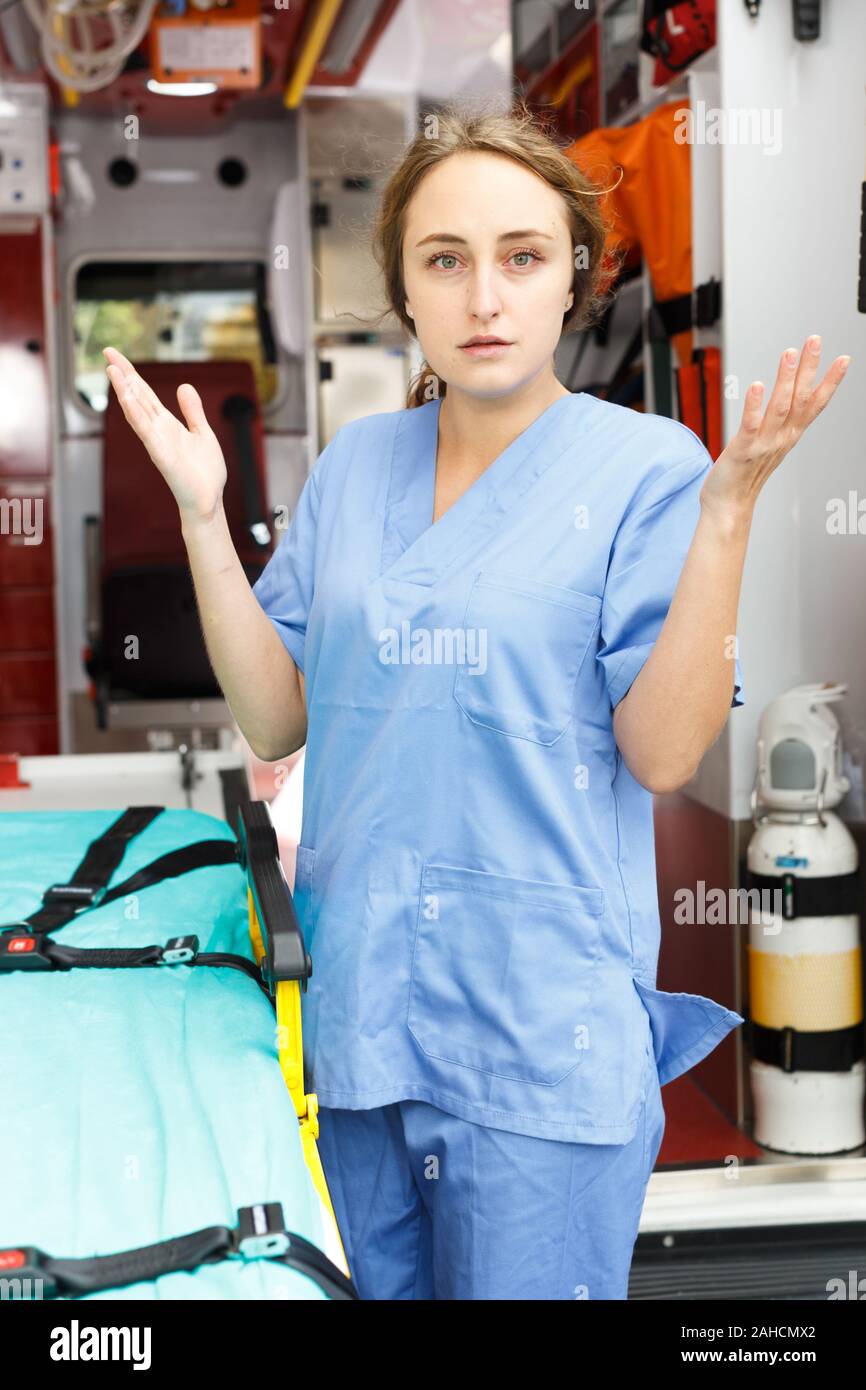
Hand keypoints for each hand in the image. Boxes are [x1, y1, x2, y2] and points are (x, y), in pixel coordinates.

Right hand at [103, 347, 227, 523]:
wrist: (209, 502)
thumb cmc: (204, 473)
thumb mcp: (202, 433)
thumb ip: (192, 411)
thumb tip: (184, 386)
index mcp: (166, 424)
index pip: (144, 393)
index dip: (131, 373)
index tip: (115, 355)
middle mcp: (158, 430)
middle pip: (137, 396)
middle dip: (123, 374)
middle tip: (107, 351)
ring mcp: (157, 442)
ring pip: (137, 411)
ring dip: (124, 390)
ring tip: (112, 368)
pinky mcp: (162, 456)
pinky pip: (146, 432)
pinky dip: (136, 415)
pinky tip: (127, 399)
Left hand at [700, 335, 849, 521]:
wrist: (729, 505)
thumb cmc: (746, 474)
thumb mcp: (771, 443)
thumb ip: (781, 421)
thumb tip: (788, 396)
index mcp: (790, 434)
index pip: (815, 403)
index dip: (830, 382)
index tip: (843, 359)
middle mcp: (781, 438)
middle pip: (800, 398)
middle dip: (809, 368)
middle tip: (814, 341)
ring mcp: (763, 444)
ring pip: (779, 407)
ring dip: (785, 380)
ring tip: (789, 354)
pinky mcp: (742, 450)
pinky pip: (751, 425)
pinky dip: (754, 406)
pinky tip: (757, 386)